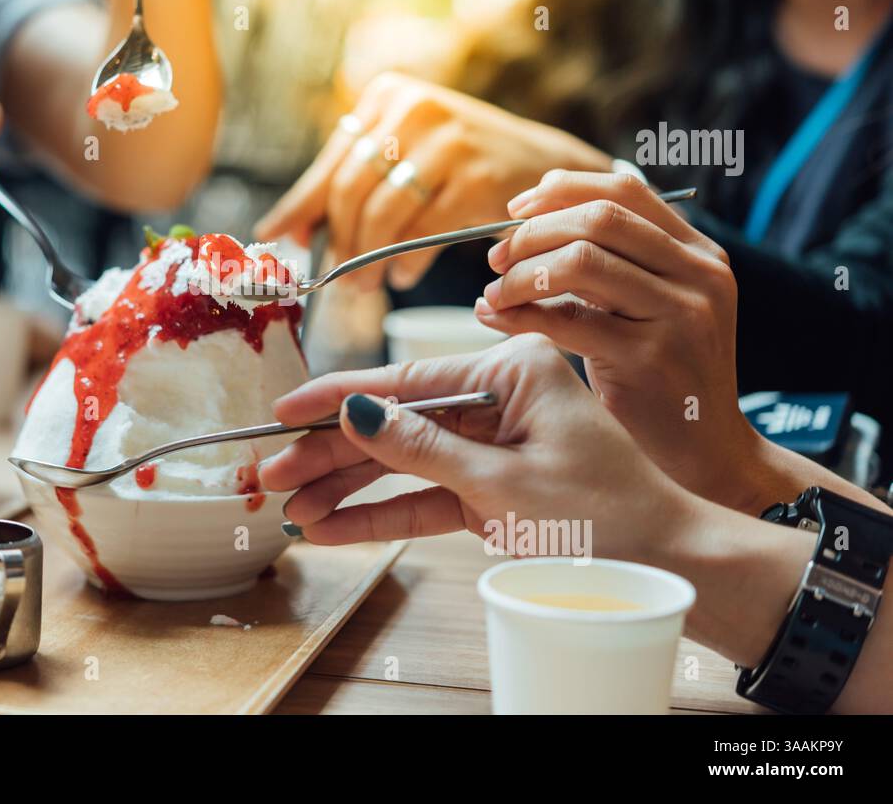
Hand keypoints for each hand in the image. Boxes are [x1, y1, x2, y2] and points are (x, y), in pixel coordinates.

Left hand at [255, 73, 612, 289]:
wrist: (547, 170)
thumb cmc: (461, 170)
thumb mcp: (403, 161)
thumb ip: (348, 187)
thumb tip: (285, 230)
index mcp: (387, 96)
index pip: (331, 162)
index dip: (299, 207)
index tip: (272, 238)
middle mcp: (414, 107)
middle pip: (350, 190)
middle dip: (340, 243)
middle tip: (339, 278)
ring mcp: (448, 140)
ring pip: (382, 214)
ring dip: (368, 259)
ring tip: (368, 283)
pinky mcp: (476, 176)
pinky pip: (422, 232)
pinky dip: (406, 262)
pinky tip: (403, 275)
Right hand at [258, 334, 692, 558]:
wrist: (667, 567)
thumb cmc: (608, 513)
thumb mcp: (504, 482)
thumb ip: (420, 448)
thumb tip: (353, 410)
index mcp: (512, 371)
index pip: (406, 381)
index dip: (337, 398)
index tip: (285, 412)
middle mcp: (497, 398)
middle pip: (393, 422)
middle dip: (330, 453)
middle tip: (270, 474)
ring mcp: (490, 444)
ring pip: (400, 462)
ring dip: (346, 488)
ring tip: (290, 510)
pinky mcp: (488, 487)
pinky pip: (423, 498)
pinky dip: (380, 515)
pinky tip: (332, 527)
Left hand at [474, 170, 761, 509]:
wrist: (707, 454)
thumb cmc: (662, 378)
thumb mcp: (653, 308)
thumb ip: (611, 264)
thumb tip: (526, 222)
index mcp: (700, 253)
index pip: (623, 189)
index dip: (560, 189)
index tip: (516, 209)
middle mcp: (699, 276)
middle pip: (598, 218)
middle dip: (533, 232)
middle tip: (495, 258)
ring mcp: (680, 316)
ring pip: (581, 261)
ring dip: (522, 273)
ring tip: (496, 292)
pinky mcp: (651, 359)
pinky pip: (568, 320)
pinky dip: (520, 314)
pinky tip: (497, 318)